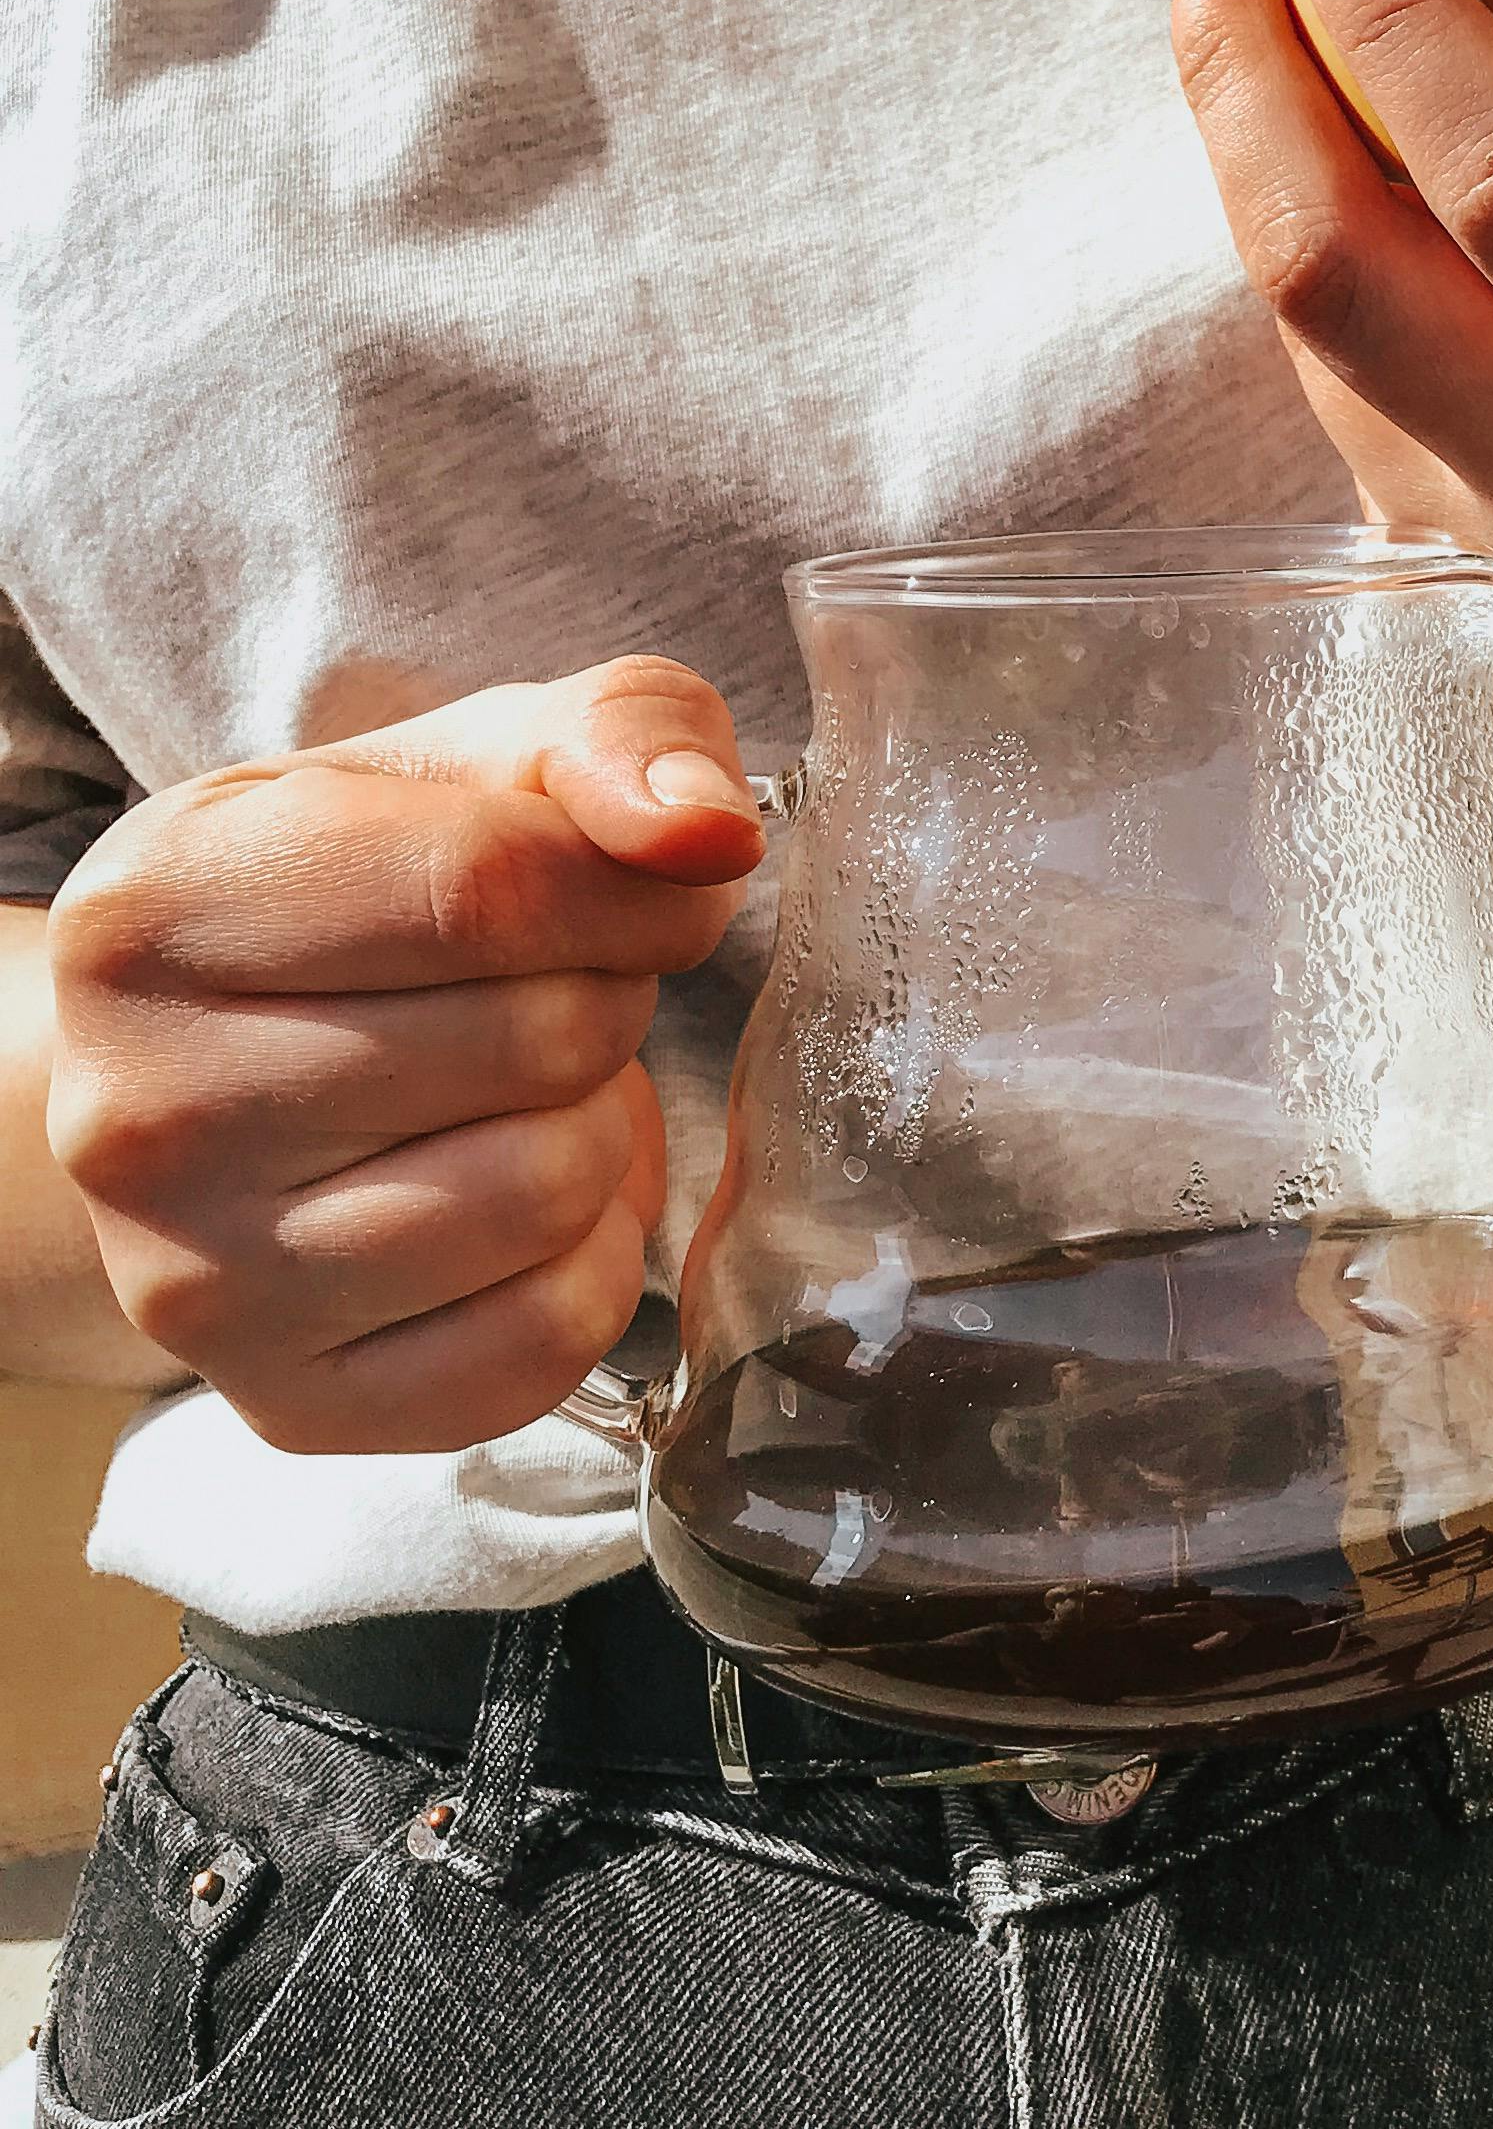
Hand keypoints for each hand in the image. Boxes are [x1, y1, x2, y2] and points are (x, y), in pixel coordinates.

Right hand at [45, 658, 762, 1452]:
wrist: (222, 1072)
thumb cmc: (367, 893)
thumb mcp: (476, 757)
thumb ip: (618, 738)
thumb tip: (702, 834)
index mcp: (156, 907)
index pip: (486, 888)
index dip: (635, 888)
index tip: (663, 889)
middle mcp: (138, 1110)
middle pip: (534, 1041)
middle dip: (605, 998)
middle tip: (553, 989)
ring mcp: (198, 1281)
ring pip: (546, 1191)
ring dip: (598, 1126)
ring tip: (527, 1091)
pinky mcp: (287, 1405)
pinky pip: (545, 1342)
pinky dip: (590, 1261)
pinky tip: (523, 1204)